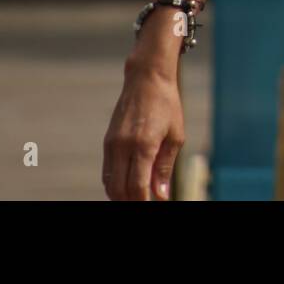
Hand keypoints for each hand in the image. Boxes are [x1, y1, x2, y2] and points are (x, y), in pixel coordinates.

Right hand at [102, 55, 185, 199]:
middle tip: (145, 202)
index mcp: (143, 145)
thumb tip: (160, 195)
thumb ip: (165, 167)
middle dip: (131, 200)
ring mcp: (111, 143)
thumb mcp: (175, 136)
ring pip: (109, 182)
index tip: (153, 205)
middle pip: (119, 189)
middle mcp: (123, 145)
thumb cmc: (167, 105)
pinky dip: (115, 182)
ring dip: (121, 194)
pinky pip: (107, 170)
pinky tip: (128, 185)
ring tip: (137, 196)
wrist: (146, 78)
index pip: (137, 186)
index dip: (143, 201)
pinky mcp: (107, 140)